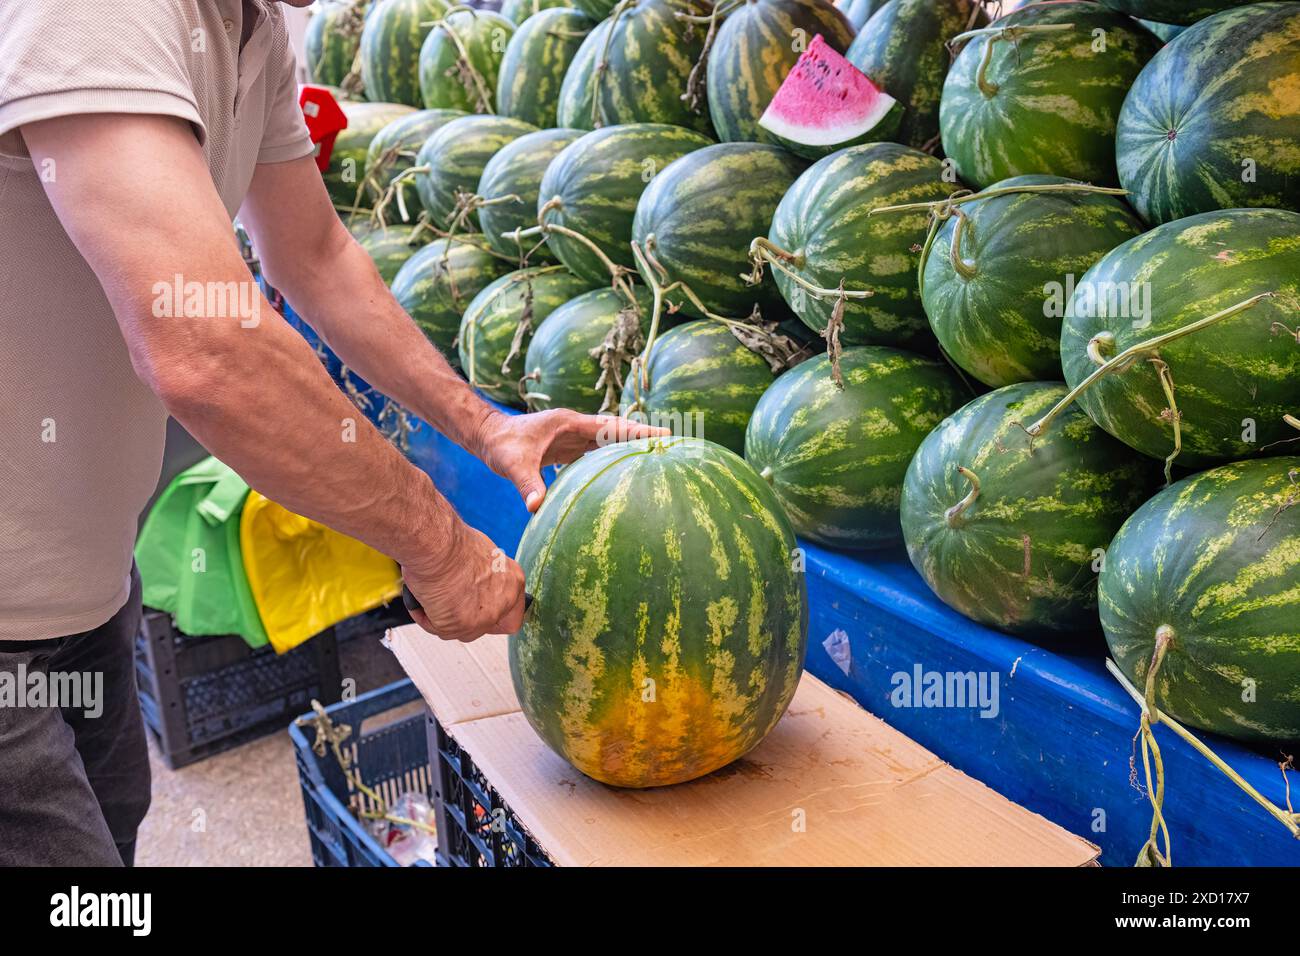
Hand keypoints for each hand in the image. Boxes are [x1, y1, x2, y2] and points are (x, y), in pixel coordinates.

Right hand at [403, 521, 526, 640]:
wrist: (436, 544)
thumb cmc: (451, 542)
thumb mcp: (479, 555)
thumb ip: (484, 577)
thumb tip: (473, 584)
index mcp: (512, 581)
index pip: (512, 615)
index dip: (494, 617)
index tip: (477, 610)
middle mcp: (504, 602)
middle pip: (486, 626)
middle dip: (465, 619)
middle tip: (447, 605)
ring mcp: (484, 617)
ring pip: (462, 631)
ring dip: (444, 618)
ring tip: (429, 596)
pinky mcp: (461, 625)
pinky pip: (439, 629)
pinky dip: (426, 617)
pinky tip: (420, 602)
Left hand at [476, 408, 668, 512]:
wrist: (487, 436)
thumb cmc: (500, 446)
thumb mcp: (513, 465)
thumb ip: (527, 484)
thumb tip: (536, 507)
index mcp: (569, 423)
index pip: (610, 426)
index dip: (637, 430)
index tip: (664, 433)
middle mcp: (575, 426)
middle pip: (616, 429)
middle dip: (643, 434)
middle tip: (672, 440)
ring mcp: (572, 435)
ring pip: (608, 438)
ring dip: (630, 444)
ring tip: (657, 454)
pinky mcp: (567, 446)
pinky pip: (597, 449)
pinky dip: (613, 455)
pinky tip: (625, 469)